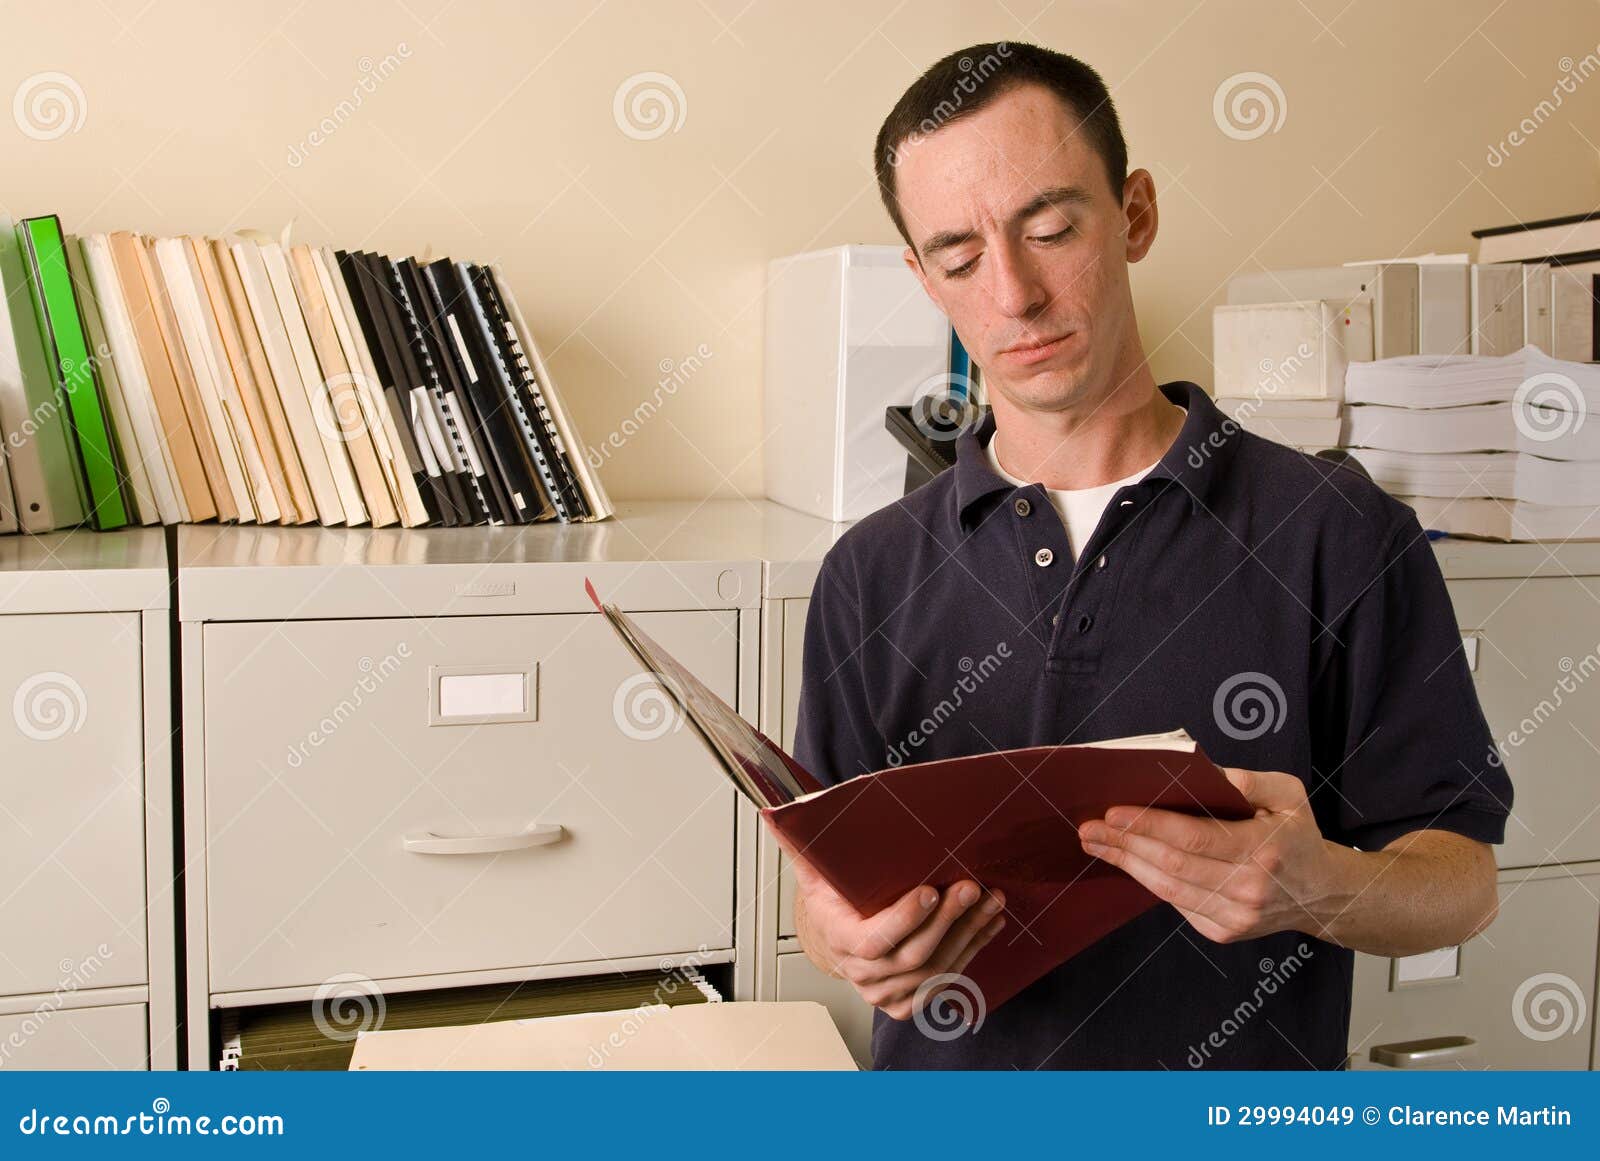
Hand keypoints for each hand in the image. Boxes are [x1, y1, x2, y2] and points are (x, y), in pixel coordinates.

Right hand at [775, 830, 1005, 1019]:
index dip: (905, 920)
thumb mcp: (816, 868)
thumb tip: (777, 814)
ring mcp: (888, 993)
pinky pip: (948, 980)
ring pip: (937, 970)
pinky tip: (990, 922)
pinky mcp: (910, 1001)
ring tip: (991, 899)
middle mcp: (863, 975)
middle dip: (948, 920)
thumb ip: (801, 842)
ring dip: (969, 933)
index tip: (931, 890)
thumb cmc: (834, 899)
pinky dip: (973, 949)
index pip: (874, 941)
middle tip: (971, 887)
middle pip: (914, 956)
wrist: (838, 938)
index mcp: (839, 941)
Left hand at [1076, 766, 1351, 944]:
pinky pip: (1176, 904)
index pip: (1194, 838)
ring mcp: (1235, 916)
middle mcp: (1249, 888)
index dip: (1148, 826)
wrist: (1323, 895)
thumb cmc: (1298, 837)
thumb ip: (1247, 780)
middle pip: (1172, 866)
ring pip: (1167, 889)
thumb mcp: (1288, 795)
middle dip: (1124, 844)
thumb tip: (1199, 772)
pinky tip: (1128, 861)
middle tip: (1089, 827)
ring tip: (1096, 843)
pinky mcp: (1222, 932)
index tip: (1112, 812)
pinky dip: (1148, 881)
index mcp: (1264, 849)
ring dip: (1126, 864)